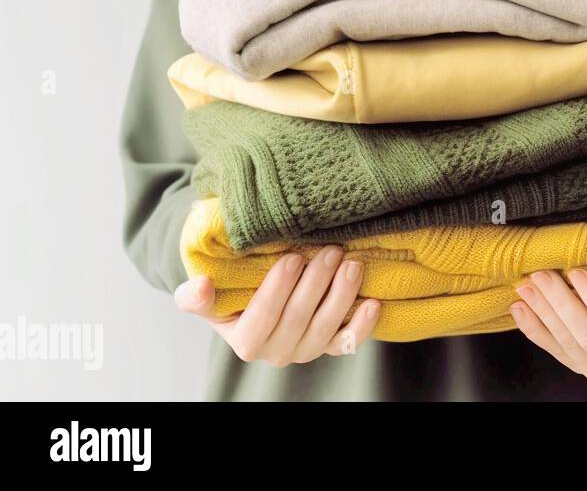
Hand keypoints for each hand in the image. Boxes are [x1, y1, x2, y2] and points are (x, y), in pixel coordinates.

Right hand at [173, 248, 379, 365]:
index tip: (293, 258)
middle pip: (299, 318)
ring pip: (326, 328)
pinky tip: (374, 302)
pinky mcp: (330, 346)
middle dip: (316, 284)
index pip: (263, 316)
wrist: (252, 303)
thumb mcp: (206, 296)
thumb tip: (201, 286)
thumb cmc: (229, 295)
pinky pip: (349, 342)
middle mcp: (276, 353)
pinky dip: (363, 325)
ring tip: (352, 264)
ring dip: (342, 296)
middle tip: (330, 251)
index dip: (279, 289)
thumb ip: (195, 296)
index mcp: (245, 342)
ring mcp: (305, 350)